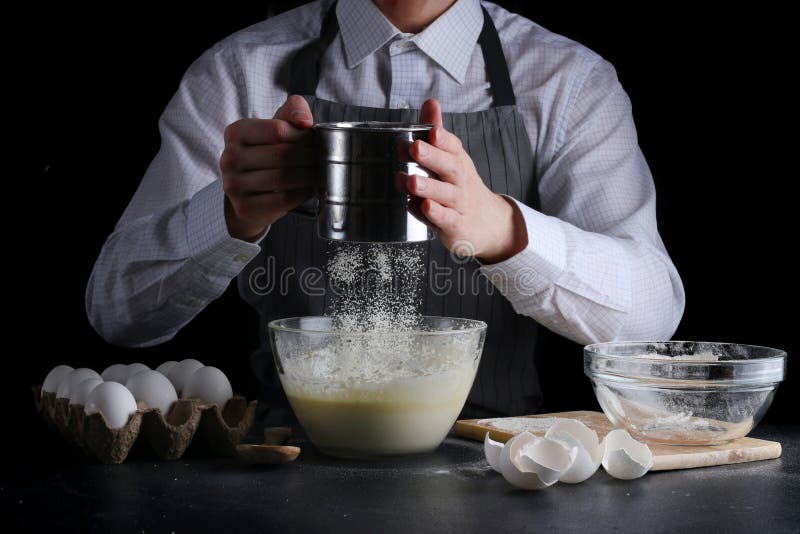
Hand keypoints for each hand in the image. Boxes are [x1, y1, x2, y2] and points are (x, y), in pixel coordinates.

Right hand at [220, 95, 315, 241]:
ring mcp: (234, 184)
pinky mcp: (244, 206)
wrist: (249, 191)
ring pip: (283, 178)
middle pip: (282, 155)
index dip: (302, 136)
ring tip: (318, 173)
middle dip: (309, 157)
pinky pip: (281, 200)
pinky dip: (301, 194)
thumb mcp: (277, 126)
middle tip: (322, 159)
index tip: (314, 141)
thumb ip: (293, 111)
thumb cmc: (267, 153)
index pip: (277, 130)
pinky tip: (308, 189)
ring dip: (308, 176)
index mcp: (236, 132)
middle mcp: (230, 158)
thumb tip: (305, 120)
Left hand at [407, 99, 527, 263]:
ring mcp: (459, 204)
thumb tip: (430, 103)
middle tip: (414, 148)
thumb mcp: (451, 158)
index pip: (453, 146)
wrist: (487, 222)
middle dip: (432, 157)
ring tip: (411, 181)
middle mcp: (460, 181)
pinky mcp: (456, 225)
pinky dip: (435, 214)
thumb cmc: (460, 187)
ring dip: (428, 187)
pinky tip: (423, 207)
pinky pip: (446, 220)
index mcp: (457, 161)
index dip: (442, 138)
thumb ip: (437, 132)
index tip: (431, 131)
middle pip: (450, 167)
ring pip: (445, 195)